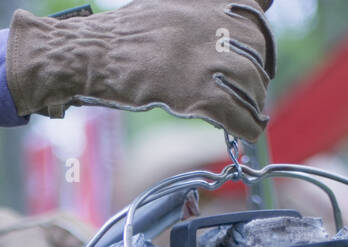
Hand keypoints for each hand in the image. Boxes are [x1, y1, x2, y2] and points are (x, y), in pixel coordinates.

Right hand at [6, 0, 276, 142]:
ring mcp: (206, 56)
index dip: (257, 45)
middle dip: (255, 78)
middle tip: (247, 95)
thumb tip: (252, 6)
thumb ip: (204, 6)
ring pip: (250, 85)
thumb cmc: (123, 34)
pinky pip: (234, 112)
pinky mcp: (195, 90)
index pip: (256, 17)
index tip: (253, 61)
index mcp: (211, 0)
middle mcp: (214, 23)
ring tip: (244, 115)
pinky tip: (244, 132)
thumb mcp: (171, 5)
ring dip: (251, 104)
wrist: (90, 52)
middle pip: (256, 56)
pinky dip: (245, 126)